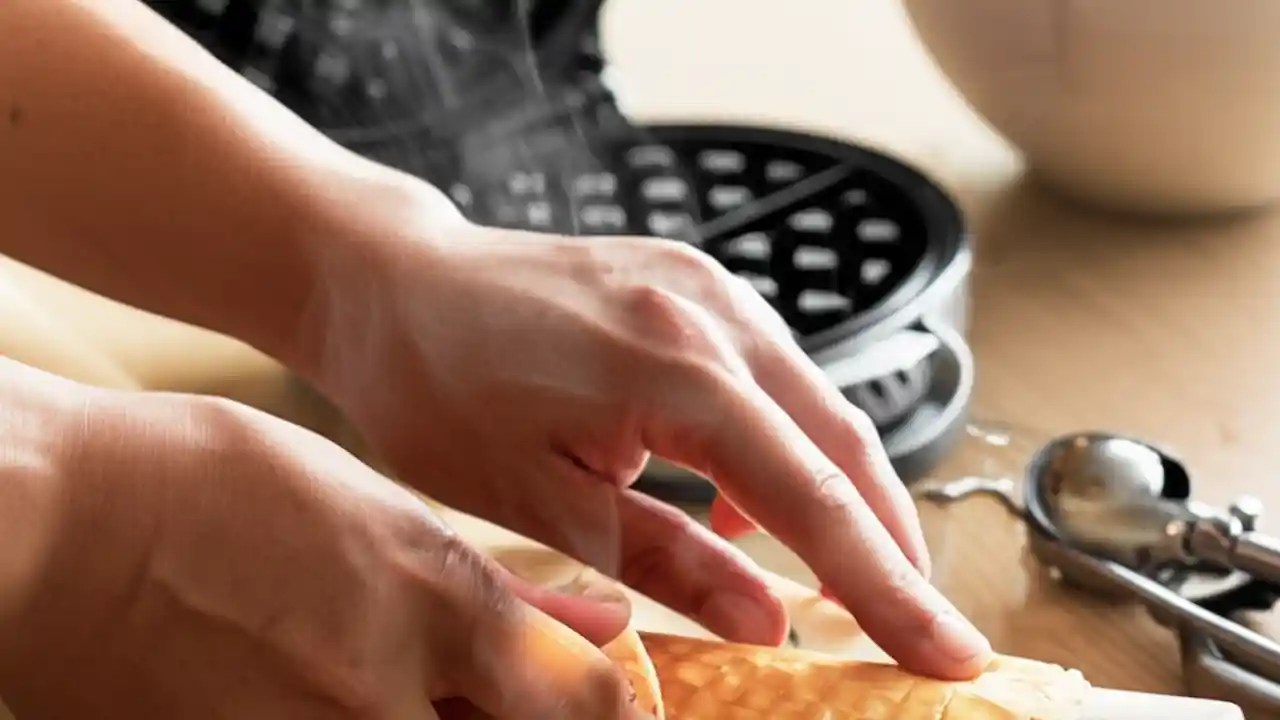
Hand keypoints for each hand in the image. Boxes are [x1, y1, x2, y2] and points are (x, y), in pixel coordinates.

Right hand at [0, 369, 645, 718]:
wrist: (58, 522)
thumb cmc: (211, 482)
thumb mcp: (372, 504)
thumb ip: (497, 586)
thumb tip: (595, 623)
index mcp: (436, 599)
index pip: (591, 704)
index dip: (619, 714)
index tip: (615, 708)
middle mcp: (392, 691)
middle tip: (503, 694)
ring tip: (404, 681)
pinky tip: (340, 696)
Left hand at [294, 184, 991, 679]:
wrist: (394, 283)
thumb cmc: (437, 383)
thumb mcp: (542, 500)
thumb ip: (667, 561)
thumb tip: (766, 618)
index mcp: (676, 370)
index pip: (815, 497)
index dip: (889, 586)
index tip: (947, 650)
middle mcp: (713, 313)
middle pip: (846, 442)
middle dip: (891, 542)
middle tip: (918, 624)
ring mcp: (709, 287)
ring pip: (818, 403)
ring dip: (841, 493)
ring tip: (843, 578)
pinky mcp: (695, 283)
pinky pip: (772, 372)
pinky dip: (784, 442)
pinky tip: (748, 500)